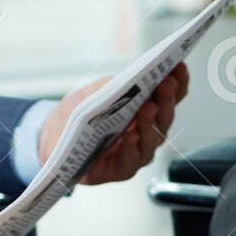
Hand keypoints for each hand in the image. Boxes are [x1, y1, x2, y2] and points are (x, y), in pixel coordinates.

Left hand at [40, 64, 189, 185]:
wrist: (55, 139)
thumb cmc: (79, 115)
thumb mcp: (95, 92)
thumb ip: (115, 86)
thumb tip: (133, 80)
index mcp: (146, 109)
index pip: (170, 96)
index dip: (178, 82)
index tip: (180, 66)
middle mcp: (148, 132)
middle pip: (165, 117)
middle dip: (166, 100)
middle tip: (166, 84)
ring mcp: (137, 151)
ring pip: (153, 140)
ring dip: (152, 123)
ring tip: (148, 108)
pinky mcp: (122, 169)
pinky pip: (132, 159)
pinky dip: (132, 146)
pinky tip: (131, 135)